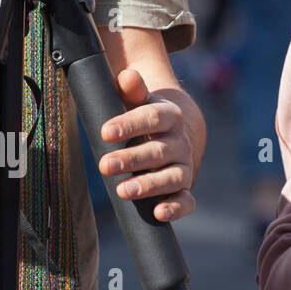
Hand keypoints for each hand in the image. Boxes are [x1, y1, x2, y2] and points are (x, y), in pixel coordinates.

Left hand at [98, 69, 198, 221]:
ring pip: (172, 177)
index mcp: (169, 116)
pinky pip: (186, 200)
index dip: (129, 125)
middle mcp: (180, 142)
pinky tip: (159, 213)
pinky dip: (176, 208)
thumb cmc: (142, 117)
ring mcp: (184, 167)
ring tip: (122, 191)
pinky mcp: (184, 189)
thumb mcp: (136, 100)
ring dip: (148, 185)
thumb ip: (131, 90)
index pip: (151, 118)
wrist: (167, 135)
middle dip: (131, 159)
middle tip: (104, 165)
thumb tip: (127, 77)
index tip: (105, 132)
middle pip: (158, 151)